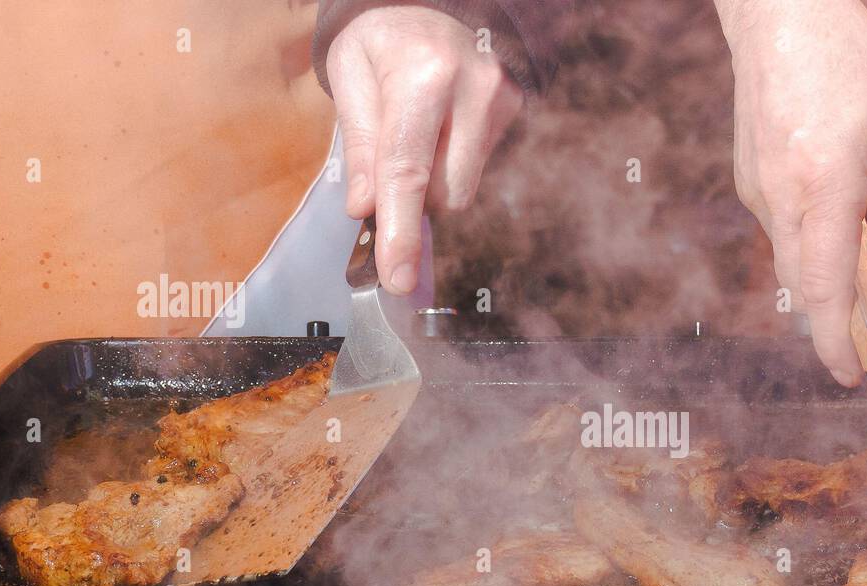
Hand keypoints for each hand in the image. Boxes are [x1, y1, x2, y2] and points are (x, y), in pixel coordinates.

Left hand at [327, 6, 522, 293]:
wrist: (431, 5)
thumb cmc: (382, 40)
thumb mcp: (351, 76)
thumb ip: (360, 144)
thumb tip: (366, 208)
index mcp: (424, 75)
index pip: (410, 171)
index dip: (401, 231)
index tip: (397, 276)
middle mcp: (474, 89)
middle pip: (446, 192)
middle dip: (414, 200)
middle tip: (389, 174)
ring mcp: (502, 102)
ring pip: (465, 187)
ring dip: (435, 182)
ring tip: (418, 137)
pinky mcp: (515, 112)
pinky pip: (479, 168)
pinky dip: (453, 166)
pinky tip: (442, 133)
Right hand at [715, 0, 866, 385]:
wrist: (778, 13)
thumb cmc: (848, 54)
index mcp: (824, 181)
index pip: (824, 283)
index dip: (836, 339)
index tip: (852, 375)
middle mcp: (782, 196)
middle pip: (807, 285)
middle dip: (842, 315)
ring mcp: (760, 191)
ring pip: (797, 259)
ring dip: (838, 270)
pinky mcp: (752, 182)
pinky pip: (788, 231)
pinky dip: (823, 238)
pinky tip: (856, 202)